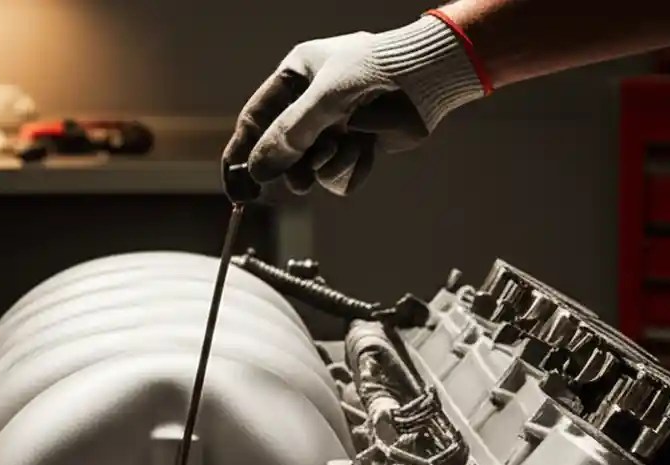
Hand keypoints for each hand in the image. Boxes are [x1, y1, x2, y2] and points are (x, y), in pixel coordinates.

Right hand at [223, 15, 486, 196]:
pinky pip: (338, 174)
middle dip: (293, 167)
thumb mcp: (323, 101)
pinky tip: (367, 149)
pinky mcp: (358, 144)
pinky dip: (350, 169)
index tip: (237, 185)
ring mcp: (335, 125)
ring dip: (326, 166)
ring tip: (342, 150)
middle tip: (299, 182)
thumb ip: (287, 136)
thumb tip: (256, 170)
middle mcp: (312, 102)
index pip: (255, 120)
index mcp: (296, 77)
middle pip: (281, 150)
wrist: (432, 78)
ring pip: (310, 166)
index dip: (242, 153)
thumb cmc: (377, 74)